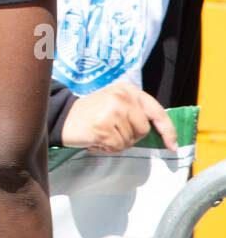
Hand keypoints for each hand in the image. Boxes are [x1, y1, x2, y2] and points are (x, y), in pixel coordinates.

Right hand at [60, 81, 177, 154]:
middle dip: (131, 136)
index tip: (172, 145)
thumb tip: (162, 133)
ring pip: (130, 140)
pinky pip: (117, 147)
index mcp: (128, 89)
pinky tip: (96, 139)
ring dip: (117, 143)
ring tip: (102, 133)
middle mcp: (122, 96)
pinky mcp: (103, 126)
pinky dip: (107, 148)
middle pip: (143, 129)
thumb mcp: (117, 103)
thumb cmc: (93, 113)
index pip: (156, 111)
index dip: (168, 130)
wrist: (64, 116)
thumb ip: (136, 112)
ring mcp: (112, 111)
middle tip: (112, 129)